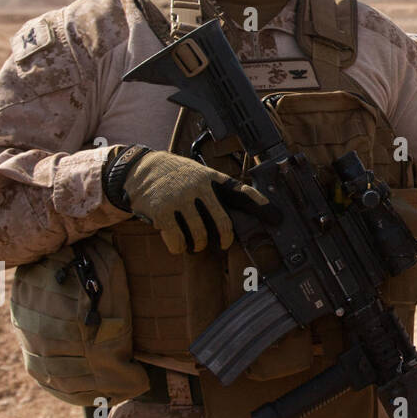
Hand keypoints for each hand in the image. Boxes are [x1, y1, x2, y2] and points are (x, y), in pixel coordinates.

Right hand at [109, 149, 271, 254]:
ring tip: (195, 244)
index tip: (276, 216)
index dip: (259, 204)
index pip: (241, 191)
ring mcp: (180, 198)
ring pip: (200, 235)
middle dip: (226, 238)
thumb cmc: (175, 176)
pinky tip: (178, 245)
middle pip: (223, 221)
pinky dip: (179, 248)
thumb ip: (215, 191)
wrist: (139, 169)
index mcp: (211, 178)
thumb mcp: (198, 175)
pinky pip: (178, 240)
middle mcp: (198, 187)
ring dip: (199, 245)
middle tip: (224, 244)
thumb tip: (240, 214)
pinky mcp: (163, 211)